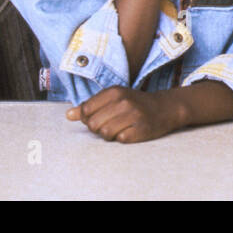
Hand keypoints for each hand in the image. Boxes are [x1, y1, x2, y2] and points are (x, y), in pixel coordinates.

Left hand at [66, 86, 182, 142]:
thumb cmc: (133, 103)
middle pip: (93, 124)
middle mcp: (123, 101)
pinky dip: (122, 138)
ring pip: (105, 134)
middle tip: (109, 124)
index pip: (86, 111)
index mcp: (114, 92)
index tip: (98, 117)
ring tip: (119, 128)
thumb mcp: (112, 98)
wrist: (164, 108)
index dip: (88, 118)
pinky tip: (129, 131)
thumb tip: (68, 115)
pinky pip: (120, 140)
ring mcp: (134, 115)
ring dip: (109, 135)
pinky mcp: (142, 129)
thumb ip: (90, 106)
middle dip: (97, 128)